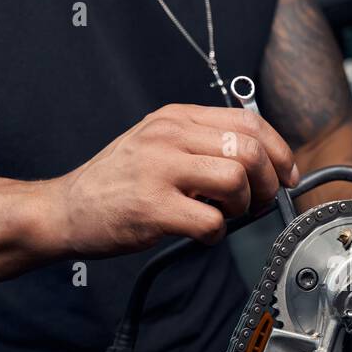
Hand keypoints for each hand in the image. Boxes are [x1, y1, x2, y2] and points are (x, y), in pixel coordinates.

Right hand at [50, 104, 298, 254]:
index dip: (279, 151)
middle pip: (249, 150)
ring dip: (242, 207)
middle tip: (258, 203)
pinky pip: (211, 222)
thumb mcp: (157, 143)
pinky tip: (200, 233)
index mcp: (175, 118)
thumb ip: (202, 143)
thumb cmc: (117, 183)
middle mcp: (168, 136)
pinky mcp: (152, 208)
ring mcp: (158, 170)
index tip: (286, 175)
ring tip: (223, 215)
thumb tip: (261, 160)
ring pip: (235, 181)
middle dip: (267, 183)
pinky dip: (216, 234)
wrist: (65, 209)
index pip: (248, 120)